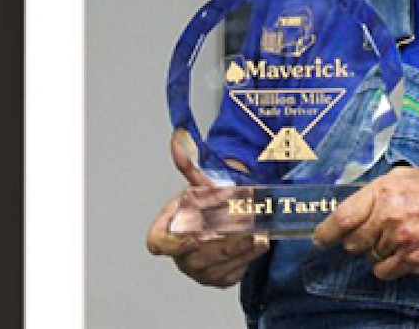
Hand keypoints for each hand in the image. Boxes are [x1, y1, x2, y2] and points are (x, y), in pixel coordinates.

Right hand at [144, 132, 269, 287]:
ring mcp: (197, 270)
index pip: (158, 243)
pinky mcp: (218, 278)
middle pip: (195, 255)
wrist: (230, 218)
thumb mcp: (202, 183)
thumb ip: (189, 164)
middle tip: (245, 229)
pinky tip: (259, 245)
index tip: (193, 235)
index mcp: (167, 232)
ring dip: (239, 251)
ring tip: (260, 236)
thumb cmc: (210, 203)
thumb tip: (177, 141)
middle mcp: (179, 255)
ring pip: (216, 265)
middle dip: (222, 242)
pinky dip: (246, 260)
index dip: (172, 242)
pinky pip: (230, 274)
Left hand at [311, 167, 418, 279]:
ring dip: (376, 251)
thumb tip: (351, 206)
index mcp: (385, 191)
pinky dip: (387, 266)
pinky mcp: (413, 259)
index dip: (326, 232)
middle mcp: (390, 216)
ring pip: (369, 257)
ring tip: (396, 237)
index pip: (343, 218)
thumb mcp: (405, 176)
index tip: (320, 238)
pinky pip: (384, 271)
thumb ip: (376, 190)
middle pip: (353, 242)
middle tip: (371, 233)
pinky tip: (400, 252)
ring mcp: (402, 240)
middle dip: (357, 241)